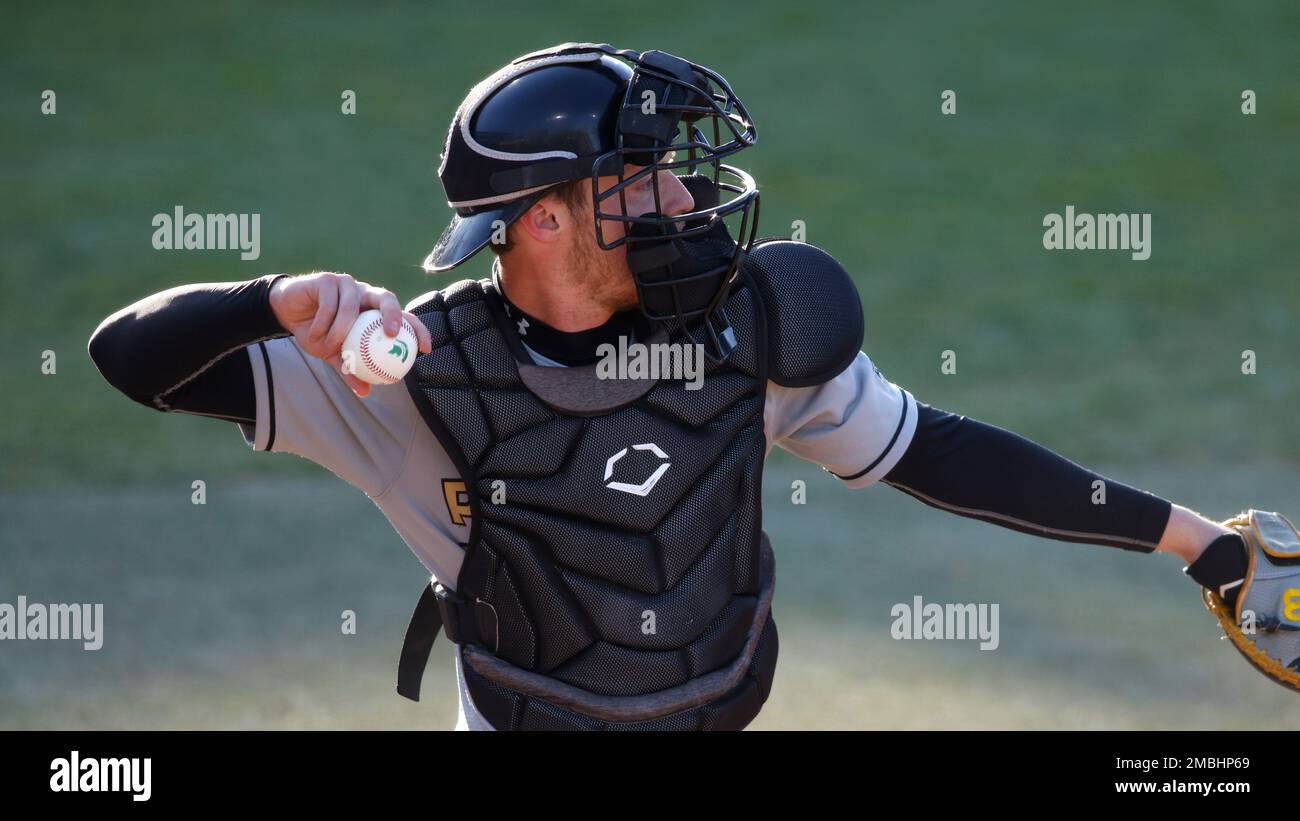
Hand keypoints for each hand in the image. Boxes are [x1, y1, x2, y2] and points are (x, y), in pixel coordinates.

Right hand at [269, 272, 432, 396]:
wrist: (287, 313)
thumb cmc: (317, 332)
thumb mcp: (333, 354)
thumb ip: (350, 368)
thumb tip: (366, 393)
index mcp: (374, 310)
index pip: (403, 317)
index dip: (418, 330)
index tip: (426, 349)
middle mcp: (364, 294)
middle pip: (387, 297)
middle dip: (394, 314)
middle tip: (392, 334)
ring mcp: (346, 284)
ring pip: (351, 306)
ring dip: (340, 329)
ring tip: (330, 344)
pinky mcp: (326, 280)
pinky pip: (328, 304)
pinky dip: (322, 323)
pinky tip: (315, 333)